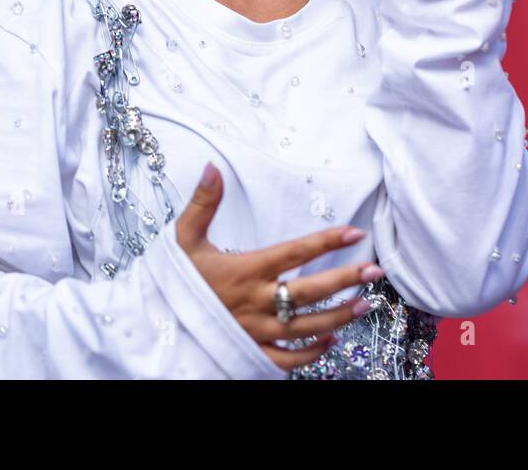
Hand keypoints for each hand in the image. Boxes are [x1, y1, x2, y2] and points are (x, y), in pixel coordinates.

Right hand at [175, 163, 382, 371]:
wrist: (152, 323)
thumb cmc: (172, 278)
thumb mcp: (183, 238)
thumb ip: (203, 202)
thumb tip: (212, 167)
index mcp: (245, 270)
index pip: (295, 253)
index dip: (327, 241)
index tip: (354, 231)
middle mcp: (256, 302)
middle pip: (310, 292)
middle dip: (346, 280)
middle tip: (375, 272)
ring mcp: (255, 331)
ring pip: (306, 328)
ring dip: (339, 318)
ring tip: (365, 305)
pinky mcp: (250, 352)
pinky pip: (286, 360)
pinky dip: (310, 354)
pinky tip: (329, 343)